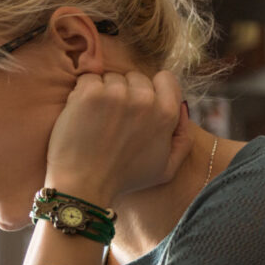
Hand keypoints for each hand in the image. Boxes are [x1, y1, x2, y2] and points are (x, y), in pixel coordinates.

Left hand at [44, 70, 190, 204]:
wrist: (84, 186)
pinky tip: (82, 116)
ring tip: (97, 121)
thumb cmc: (123, 180)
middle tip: (113, 120)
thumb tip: (182, 107)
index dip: (151, 90)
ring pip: (110, 78)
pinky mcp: (89, 94)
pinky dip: (82, 93)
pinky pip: (87, 79)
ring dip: (102, 93)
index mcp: (166, 113)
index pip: (165, 78)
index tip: (137, 106)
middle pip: (135, 77)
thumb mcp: (166, 169)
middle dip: (125, 93)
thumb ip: (183, 138)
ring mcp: (116, 94)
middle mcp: (145, 99)